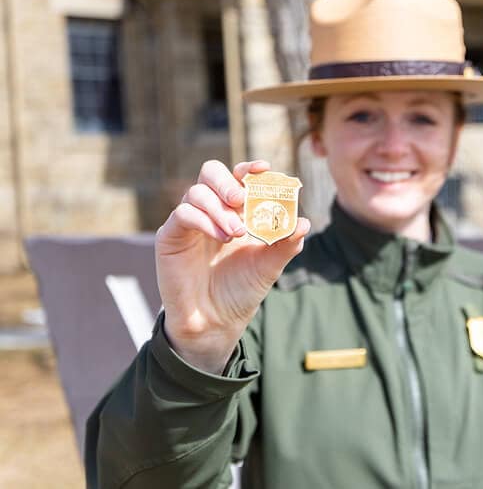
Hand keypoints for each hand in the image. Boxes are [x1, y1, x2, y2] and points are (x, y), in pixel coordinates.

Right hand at [155, 160, 309, 372]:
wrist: (217, 321)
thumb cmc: (242, 289)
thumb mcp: (270, 265)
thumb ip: (286, 244)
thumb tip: (304, 223)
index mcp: (235, 210)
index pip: (238, 177)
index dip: (249, 168)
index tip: (264, 168)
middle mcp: (210, 210)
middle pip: (211, 172)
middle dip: (228, 181)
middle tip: (241, 199)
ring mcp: (189, 222)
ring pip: (196, 192)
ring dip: (219, 208)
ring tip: (236, 232)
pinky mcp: (170, 237)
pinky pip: (182, 214)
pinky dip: (203, 219)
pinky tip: (220, 237)